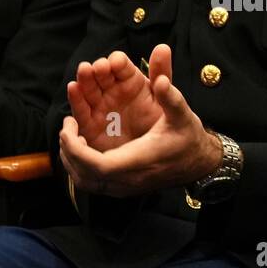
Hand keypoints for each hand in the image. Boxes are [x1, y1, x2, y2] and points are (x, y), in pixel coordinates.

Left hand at [59, 44, 222, 196]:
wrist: (199, 164)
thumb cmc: (189, 139)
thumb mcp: (183, 114)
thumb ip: (170, 95)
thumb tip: (160, 79)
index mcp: (140, 161)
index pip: (99, 165)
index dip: (77, 149)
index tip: (70, 125)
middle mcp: (130, 179)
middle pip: (86, 176)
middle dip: (69, 150)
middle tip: (67, 126)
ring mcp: (125, 188)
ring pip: (86, 183)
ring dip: (71, 160)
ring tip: (69, 135)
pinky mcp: (123, 189)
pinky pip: (92, 184)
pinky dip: (79, 168)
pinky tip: (81, 148)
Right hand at [65, 44, 168, 149]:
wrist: (157, 157)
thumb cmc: (162, 124)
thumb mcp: (165, 99)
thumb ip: (162, 74)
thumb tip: (163, 47)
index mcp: (130, 81)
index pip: (120, 65)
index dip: (116, 62)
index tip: (116, 63)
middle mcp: (112, 90)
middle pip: (100, 74)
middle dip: (98, 69)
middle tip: (97, 67)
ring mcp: (99, 106)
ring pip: (88, 89)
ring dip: (84, 79)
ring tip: (84, 71)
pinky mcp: (89, 125)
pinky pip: (81, 111)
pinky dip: (76, 99)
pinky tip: (73, 88)